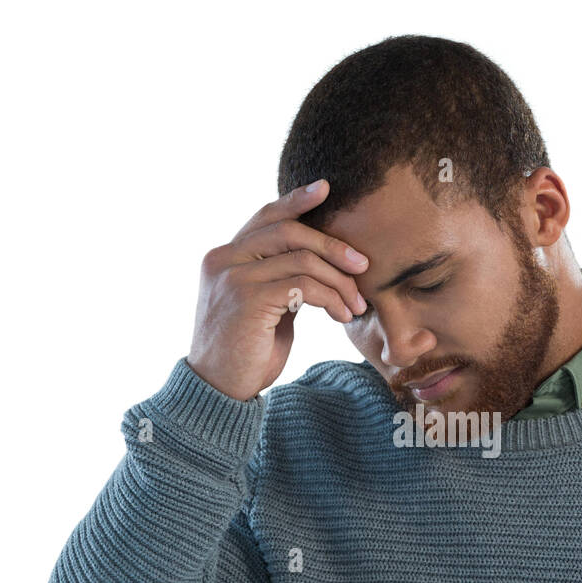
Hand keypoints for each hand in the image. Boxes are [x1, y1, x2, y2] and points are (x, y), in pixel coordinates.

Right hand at [187, 179, 368, 399]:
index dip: (295, 200)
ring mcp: (233, 278)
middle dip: (332, 245)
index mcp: (224, 257)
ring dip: (339, 281)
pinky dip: (331, 298)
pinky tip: (341, 315)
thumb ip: (278, 280)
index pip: (264, 217)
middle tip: (363, 265)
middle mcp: (223, 260)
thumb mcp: (263, 308)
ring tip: (356, 304)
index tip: (327, 189)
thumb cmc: (245, 354)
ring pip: (301, 258)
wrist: (218, 392)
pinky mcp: (248, 299)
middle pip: (288, 230)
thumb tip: (315, 263)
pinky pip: (303, 286)